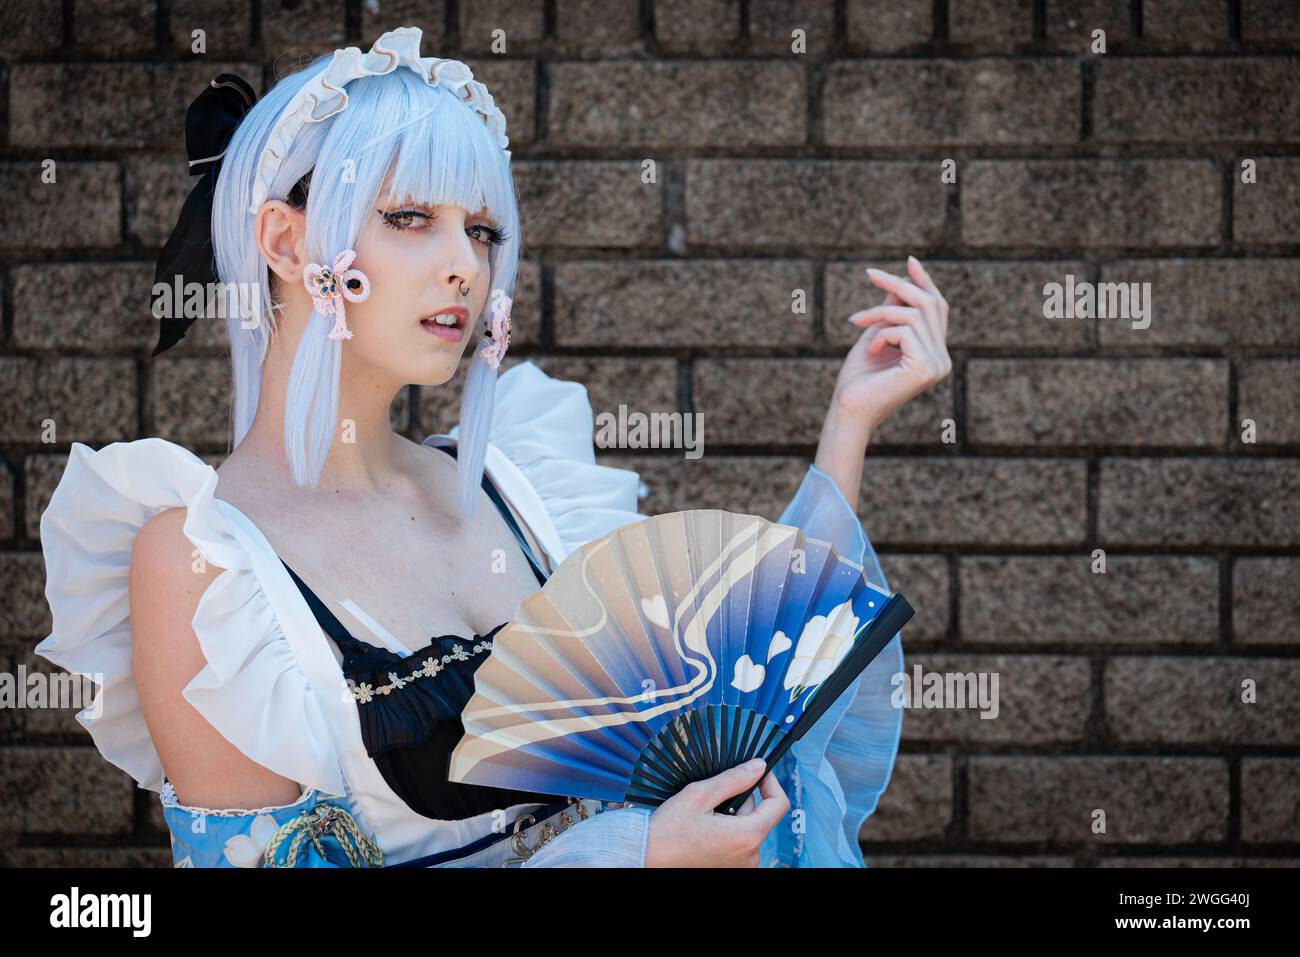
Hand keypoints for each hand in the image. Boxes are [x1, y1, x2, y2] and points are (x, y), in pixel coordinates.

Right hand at [643, 759, 789, 866]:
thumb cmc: (668, 831)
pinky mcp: (730, 869)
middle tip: (712, 798)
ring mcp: (741, 866)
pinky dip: (726, 831)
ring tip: (703, 816)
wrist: (646, 857)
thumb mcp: (700, 795)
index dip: (771, 783)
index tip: (757, 773)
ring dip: (731, 816)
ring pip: (747, 829)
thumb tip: (758, 766)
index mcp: (747, 836)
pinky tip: (703, 830)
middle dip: (740, 800)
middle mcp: (750, 856)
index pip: (779, 805)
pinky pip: (738, 843)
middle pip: (759, 816)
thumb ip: (733, 779)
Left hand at [834, 255, 952, 434]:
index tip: (909, 261)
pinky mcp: (925, 367)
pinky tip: (871, 351)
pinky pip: (904, 330)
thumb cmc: (858, 380)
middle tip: (870, 274)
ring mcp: (937, 364)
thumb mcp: (875, 336)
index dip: (925, 283)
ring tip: (857, 322)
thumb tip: (899, 282)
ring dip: (879, 312)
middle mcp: (941, 359)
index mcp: (933, 353)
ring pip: (914, 314)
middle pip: (929, 305)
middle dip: (899, 284)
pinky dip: (882, 333)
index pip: (937, 309)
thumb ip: (890, 313)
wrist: (849, 411)